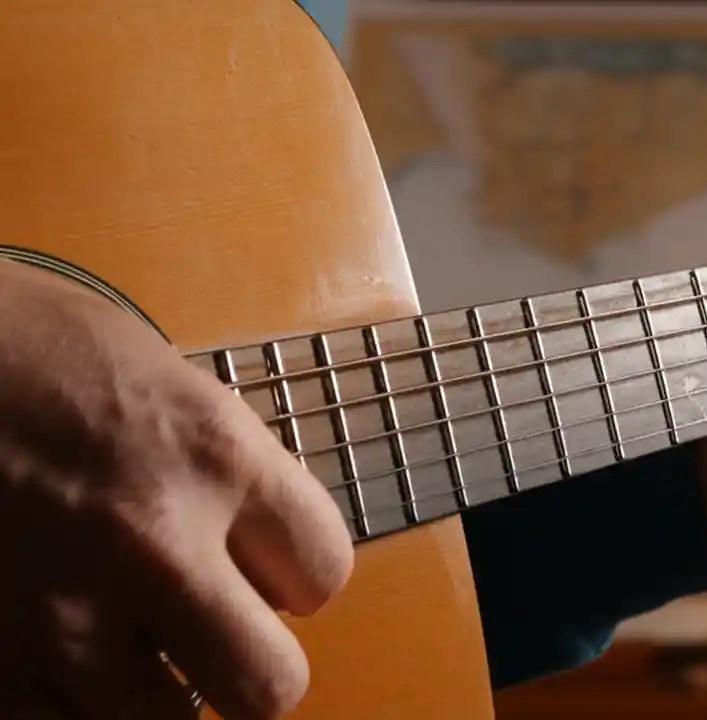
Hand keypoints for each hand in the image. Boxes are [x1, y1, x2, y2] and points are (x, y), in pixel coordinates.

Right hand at [0, 263, 352, 717]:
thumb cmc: (29, 349)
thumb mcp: (165, 381)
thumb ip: (229, 474)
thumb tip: (264, 554)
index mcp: (214, 455)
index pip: (325, 570)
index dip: (298, 574)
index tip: (265, 565)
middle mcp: (151, 544)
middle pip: (268, 685)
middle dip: (250, 663)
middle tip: (214, 632)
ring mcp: (58, 618)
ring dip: (154, 690)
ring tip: (120, 636)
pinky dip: (70, 704)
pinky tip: (53, 647)